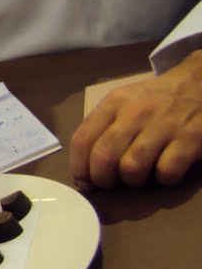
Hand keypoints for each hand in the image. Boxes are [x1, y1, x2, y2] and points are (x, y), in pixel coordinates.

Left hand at [71, 52, 201, 188]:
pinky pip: (166, 172)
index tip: (84, 182)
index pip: (82, 140)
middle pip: (104, 157)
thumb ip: (102, 129)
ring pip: (132, 167)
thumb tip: (84, 171)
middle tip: (112, 184)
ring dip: (132, 182)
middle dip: (103, 180)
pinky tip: (165, 172)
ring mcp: (163, 125)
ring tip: (139, 177)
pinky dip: (163, 180)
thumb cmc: (154, 100)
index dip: (79, 168)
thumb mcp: (122, 102)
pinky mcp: (190, 138)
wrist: (199, 84)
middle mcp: (135, 113)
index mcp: (113, 104)